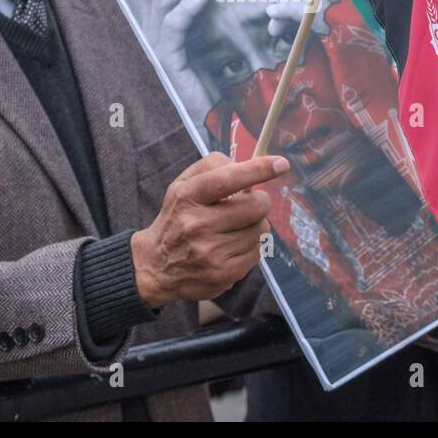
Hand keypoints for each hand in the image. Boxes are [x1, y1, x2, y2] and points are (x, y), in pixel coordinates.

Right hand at [121, 0, 215, 121]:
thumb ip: (193, 15)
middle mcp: (148, 37)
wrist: (208, 117)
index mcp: (152, 30)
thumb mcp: (201, 38)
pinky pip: (174, 29)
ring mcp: (157, 50)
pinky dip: (186, 8)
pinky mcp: (170, 62)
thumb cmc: (208, 78)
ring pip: (159, 5)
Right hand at [131, 152, 285, 305]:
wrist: (156, 266)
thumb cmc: (177, 217)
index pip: (228, 179)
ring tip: (236, 227)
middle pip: (256, 206)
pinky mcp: (224, 274)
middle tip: (249, 204)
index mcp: (188, 197)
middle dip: (259, 202)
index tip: (281, 163)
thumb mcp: (182, 184)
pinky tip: (233, 245)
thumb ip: (211, 166)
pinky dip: (251, 245)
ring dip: (255, 225)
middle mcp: (198, 225)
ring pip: (260, 229)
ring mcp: (211, 253)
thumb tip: (243, 164)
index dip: (258, 170)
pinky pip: (258, 252)